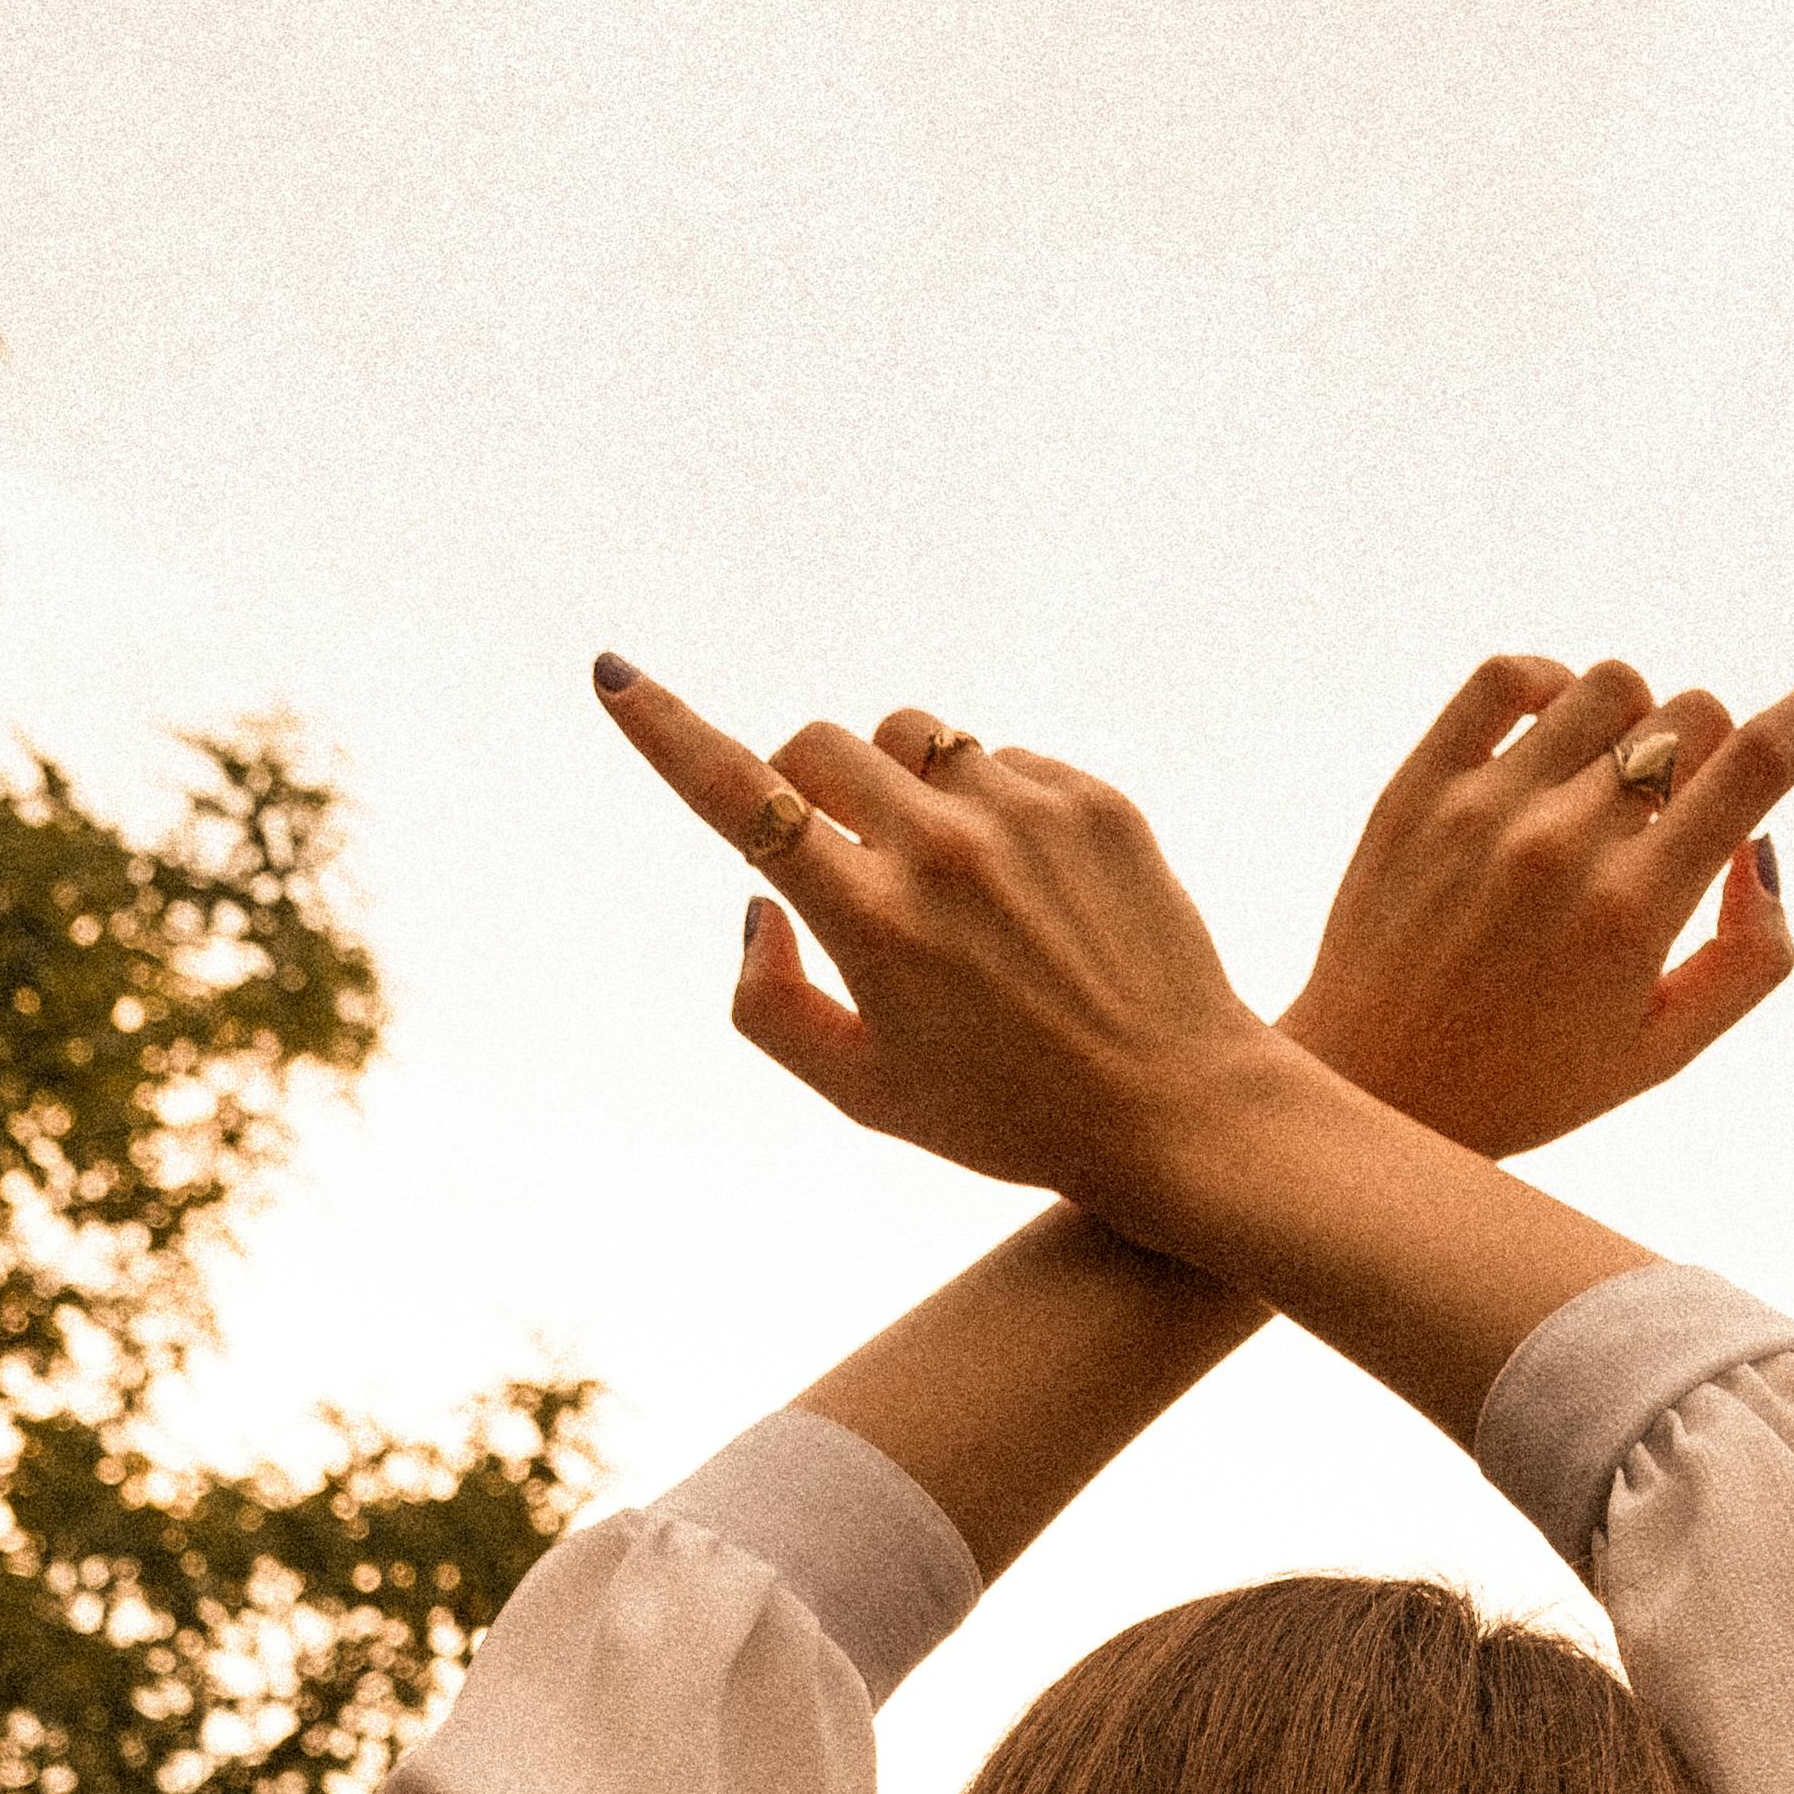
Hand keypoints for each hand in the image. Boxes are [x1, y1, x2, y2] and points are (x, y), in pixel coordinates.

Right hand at [588, 660, 1269, 1241]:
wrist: (1179, 1109)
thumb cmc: (1007, 1114)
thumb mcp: (864, 1095)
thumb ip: (771, 1005)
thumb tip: (757, 901)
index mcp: (871, 922)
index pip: (741, 798)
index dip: (665, 733)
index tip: (613, 679)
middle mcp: (942, 848)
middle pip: (821, 743)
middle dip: (806, 784)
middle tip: (837, 849)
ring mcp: (1024, 813)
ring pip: (913, 737)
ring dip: (902, 786)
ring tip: (948, 877)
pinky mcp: (1092, 799)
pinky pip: (1002, 762)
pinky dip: (990, 809)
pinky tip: (1028, 891)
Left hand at [1278, 652, 1793, 1160]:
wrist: (1372, 1093)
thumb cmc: (1531, 1082)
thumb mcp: (1663, 1052)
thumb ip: (1750, 958)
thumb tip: (1759, 848)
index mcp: (1632, 913)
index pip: (1756, 765)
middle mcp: (1560, 846)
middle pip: (1692, 714)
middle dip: (1712, 751)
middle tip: (1675, 818)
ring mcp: (1483, 807)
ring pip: (1612, 686)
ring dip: (1636, 723)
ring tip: (1611, 789)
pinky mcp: (1417, 786)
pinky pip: (1509, 677)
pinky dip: (1551, 686)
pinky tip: (1556, 738)